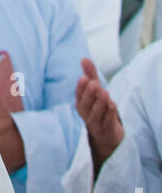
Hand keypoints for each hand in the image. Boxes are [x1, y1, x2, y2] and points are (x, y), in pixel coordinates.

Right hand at [75, 58, 123, 175]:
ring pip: (96, 114)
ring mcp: (95, 124)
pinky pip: (107, 123)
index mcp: (81, 104)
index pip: (78, 95)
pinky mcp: (106, 131)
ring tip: (105, 93)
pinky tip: (113, 104)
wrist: (107, 133)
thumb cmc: (99, 107)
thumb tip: (84, 58)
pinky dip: (109, 114)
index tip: (85, 77)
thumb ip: (90, 74)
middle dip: (90, 94)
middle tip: (95, 84)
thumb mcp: (95, 90)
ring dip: (100, 103)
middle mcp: (86, 115)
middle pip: (85, 105)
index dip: (81, 87)